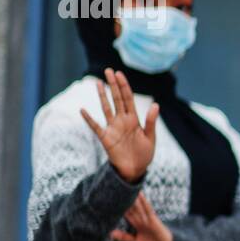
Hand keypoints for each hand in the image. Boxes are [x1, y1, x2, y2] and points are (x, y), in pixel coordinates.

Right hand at [80, 68, 158, 183]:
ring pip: (106, 108)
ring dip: (102, 96)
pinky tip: (83, 110)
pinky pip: (95, 127)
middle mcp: (122, 120)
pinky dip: (89, 119)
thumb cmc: (144, 154)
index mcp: (134, 119)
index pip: (128, 98)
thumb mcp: (150, 137)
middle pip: (117, 99)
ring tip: (97, 82)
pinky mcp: (106, 138)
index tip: (120, 74)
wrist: (135, 170)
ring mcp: (113, 128)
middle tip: (108, 70)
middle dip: (113, 85)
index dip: (124, 86)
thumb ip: (151, 122)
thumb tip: (156, 105)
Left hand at [110, 193, 172, 240]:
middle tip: (116, 187)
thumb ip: (124, 236)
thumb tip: (110, 233)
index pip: (126, 212)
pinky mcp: (154, 220)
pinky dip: (144, 202)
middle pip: (131, 206)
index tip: (110, 197)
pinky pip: (148, 209)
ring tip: (126, 185)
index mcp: (137, 223)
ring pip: (138, 205)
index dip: (119, 205)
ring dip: (133, 196)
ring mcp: (148, 218)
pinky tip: (140, 195)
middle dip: (124, 198)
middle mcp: (142, 218)